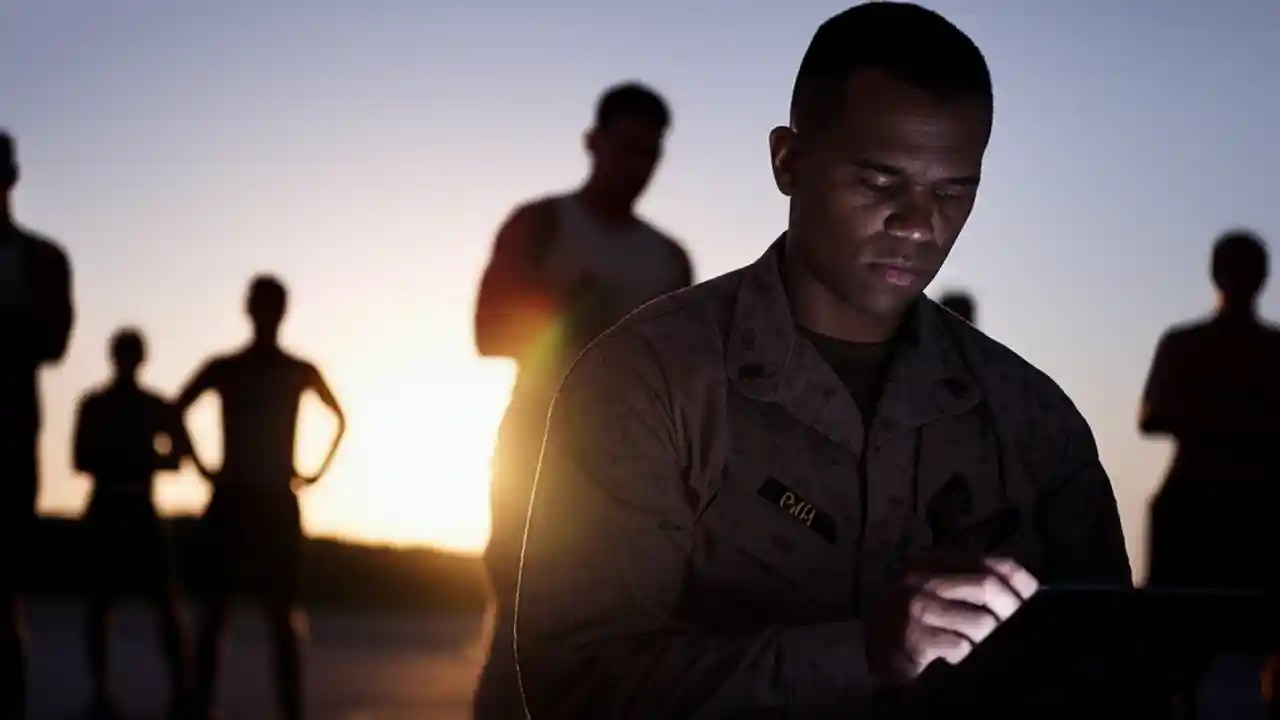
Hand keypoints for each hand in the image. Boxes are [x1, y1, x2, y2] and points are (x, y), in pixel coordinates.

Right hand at [867, 556, 1038, 685]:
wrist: (870, 651)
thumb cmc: (912, 621)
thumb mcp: (939, 592)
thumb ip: (973, 583)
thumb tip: (1028, 588)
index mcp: (931, 560)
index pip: (992, 562)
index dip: (1020, 581)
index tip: (1030, 599)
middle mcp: (921, 576)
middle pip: (989, 587)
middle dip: (1009, 613)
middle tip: (1007, 630)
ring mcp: (916, 605)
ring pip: (982, 622)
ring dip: (983, 641)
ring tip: (968, 644)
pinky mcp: (915, 636)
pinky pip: (963, 647)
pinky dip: (963, 656)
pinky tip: (948, 655)